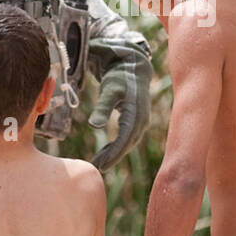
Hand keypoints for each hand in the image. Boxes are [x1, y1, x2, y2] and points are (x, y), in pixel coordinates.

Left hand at [88, 41, 151, 169]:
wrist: (132, 67)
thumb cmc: (119, 77)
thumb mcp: (109, 90)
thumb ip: (102, 107)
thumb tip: (94, 126)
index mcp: (135, 115)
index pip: (124, 140)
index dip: (113, 154)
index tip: (100, 165)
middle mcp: (141, 120)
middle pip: (127, 144)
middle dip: (113, 157)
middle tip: (97, 168)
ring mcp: (141, 120)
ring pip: (128, 142)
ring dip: (115, 153)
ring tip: (99, 162)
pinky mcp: (137, 119)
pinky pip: (127, 137)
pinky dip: (117, 146)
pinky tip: (105, 151)